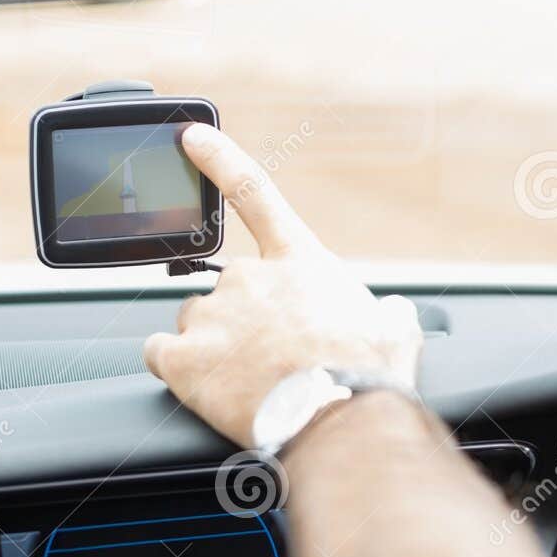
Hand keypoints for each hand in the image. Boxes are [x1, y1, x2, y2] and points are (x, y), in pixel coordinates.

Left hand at [143, 123, 422, 447]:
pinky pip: (159, 354)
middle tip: (269, 358)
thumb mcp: (396, 327)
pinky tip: (204, 386)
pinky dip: (175, 368)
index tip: (190, 137)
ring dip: (212, 346)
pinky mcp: (184, 359)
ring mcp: (212, 316)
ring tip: (245, 381)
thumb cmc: (369, 376)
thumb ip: (384, 309)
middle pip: (227, 289)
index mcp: (298, 261)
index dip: (217, 159)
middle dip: (242, 319)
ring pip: (195, 323)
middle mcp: (249, 278)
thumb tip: (391, 314)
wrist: (340, 419)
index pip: (251, 192)